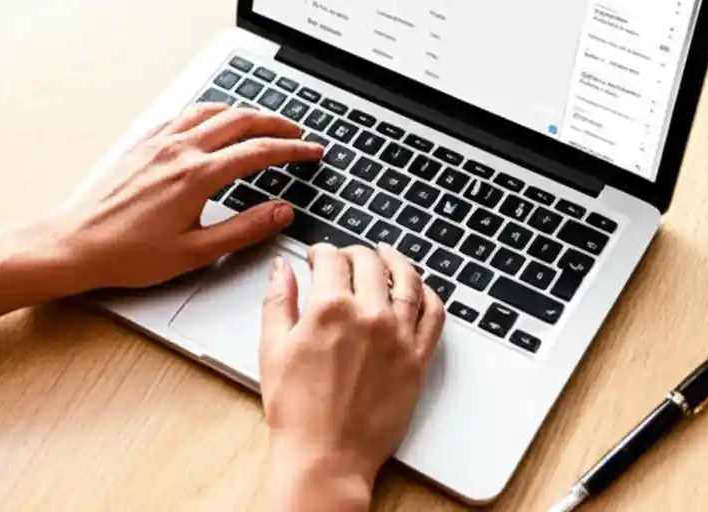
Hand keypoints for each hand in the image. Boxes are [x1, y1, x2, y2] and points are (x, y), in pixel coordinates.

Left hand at [52, 104, 322, 290]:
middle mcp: (179, 151)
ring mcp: (158, 144)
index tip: (313, 151)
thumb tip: (281, 212)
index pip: (259, 152)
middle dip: (276, 123)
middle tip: (298, 132)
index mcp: (197, 176)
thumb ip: (244, 229)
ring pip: (211, 111)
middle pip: (240, 120)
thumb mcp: (195, 252)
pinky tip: (211, 122)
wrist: (73, 245)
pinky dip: (208, 113)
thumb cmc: (127, 255)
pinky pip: (182, 116)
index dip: (293, 149)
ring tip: (262, 122)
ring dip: (244, 112)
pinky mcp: (141, 145)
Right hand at [258, 244, 444, 511]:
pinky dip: (429, 295)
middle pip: (371, 263)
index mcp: (330, 309)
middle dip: (357, 253)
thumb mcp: (273, 349)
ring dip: (397, 262)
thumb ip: (278, 301)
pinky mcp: (418, 358)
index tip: (318, 255)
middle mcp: (370, 315)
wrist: (326, 456)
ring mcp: (399, 336)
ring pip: (408, 281)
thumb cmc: (296, 410)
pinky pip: (434, 315)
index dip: (322, 251)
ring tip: (388, 256)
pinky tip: (420, 290)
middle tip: (349, 256)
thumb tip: (281, 269)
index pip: (332, 259)